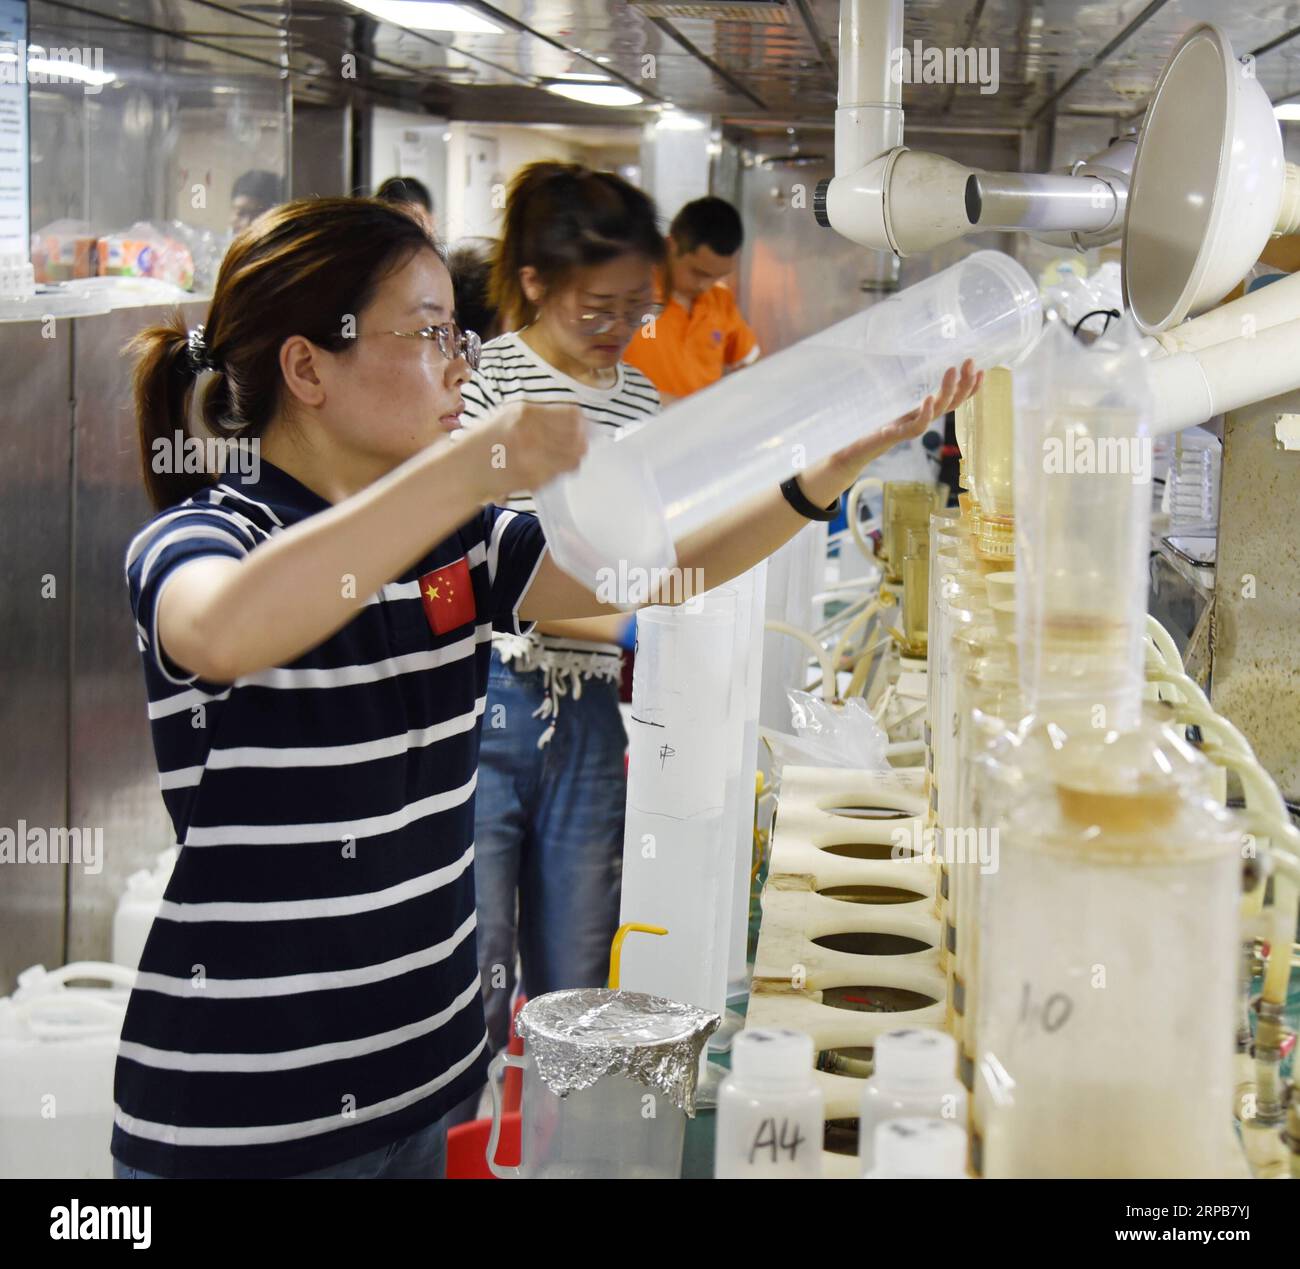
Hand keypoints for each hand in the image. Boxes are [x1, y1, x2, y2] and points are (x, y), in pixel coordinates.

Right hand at [467, 401, 587, 502]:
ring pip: (572, 458)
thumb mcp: (508, 416)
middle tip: (580, 446)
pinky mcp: (531, 478)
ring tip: (564, 459)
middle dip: (581, 442)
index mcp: (525, 412)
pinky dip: (559, 472)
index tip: (585, 428)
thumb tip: (576, 420)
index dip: (583, 423)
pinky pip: (558, 474)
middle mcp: (530, 432)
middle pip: (576, 437)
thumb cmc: (484, 443)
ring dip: (573, 459)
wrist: (462, 470)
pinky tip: (549, 469)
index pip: (572, 415)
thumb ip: (539, 415)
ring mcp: (531, 456)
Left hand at [799, 360, 982, 505]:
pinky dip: (924, 414)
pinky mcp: (893, 436)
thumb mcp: (884, 403)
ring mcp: (907, 429)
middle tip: (971, 363)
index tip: (980, 370)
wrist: (848, 452)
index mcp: (918, 412)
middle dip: (963, 384)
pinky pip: (914, 428)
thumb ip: (895, 391)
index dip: (967, 388)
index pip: (950, 400)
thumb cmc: (866, 427)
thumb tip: (901, 359)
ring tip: (953, 370)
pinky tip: (929, 399)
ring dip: (947, 392)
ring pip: (937, 413)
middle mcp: (917, 421)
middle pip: (949, 404)